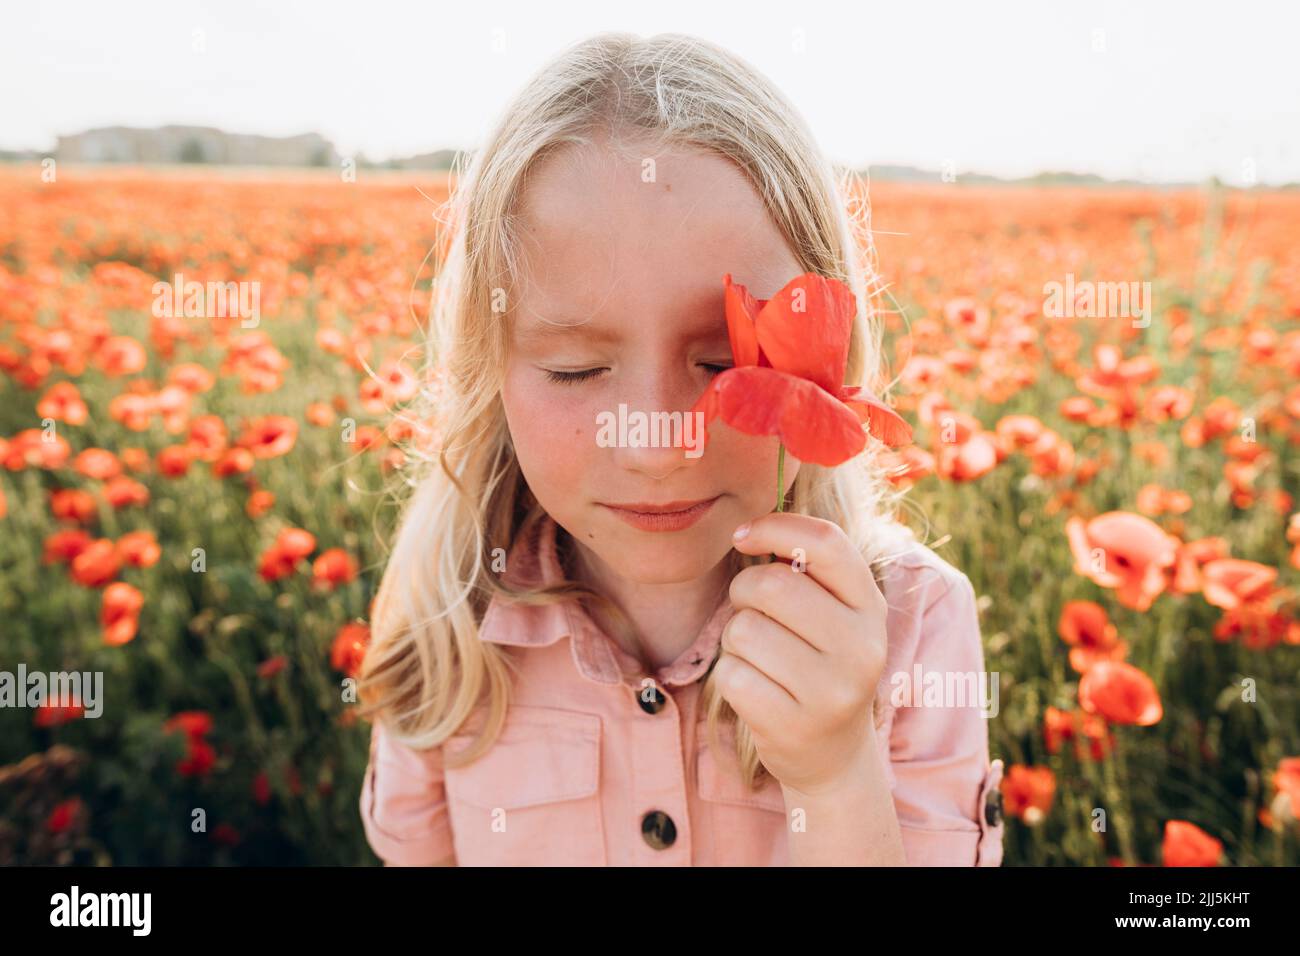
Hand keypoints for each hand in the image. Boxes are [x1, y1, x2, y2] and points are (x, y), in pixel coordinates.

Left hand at [716, 512, 888, 794]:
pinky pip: (732, 674)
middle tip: (750, 610)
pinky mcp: (793, 726)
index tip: (743, 535)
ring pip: (744, 629)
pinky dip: (731, 675)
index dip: (776, 526)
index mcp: (870, 607)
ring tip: (760, 656)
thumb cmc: (819, 662)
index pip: (827, 542)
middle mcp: (861, 647)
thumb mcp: (834, 613)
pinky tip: (756, 688)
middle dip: (744, 590)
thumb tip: (746, 530)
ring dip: (735, 638)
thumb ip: (806, 569)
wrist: (833, 754)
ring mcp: (831, 692)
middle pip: (771, 584)